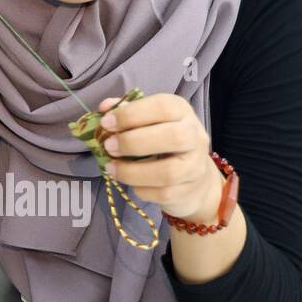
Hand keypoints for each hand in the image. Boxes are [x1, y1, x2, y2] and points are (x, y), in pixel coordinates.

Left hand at [97, 93, 224, 223]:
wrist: (195, 178)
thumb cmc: (163, 141)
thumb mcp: (148, 120)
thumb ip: (126, 111)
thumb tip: (105, 107)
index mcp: (182, 112)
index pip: (163, 107)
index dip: (131, 114)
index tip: (106, 123)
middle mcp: (195, 136)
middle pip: (173, 137)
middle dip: (133, 142)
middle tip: (109, 146)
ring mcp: (196, 166)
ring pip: (168, 172)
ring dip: (132, 171)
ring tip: (112, 168)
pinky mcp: (190, 191)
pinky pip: (163, 193)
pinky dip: (141, 189)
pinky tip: (131, 183)